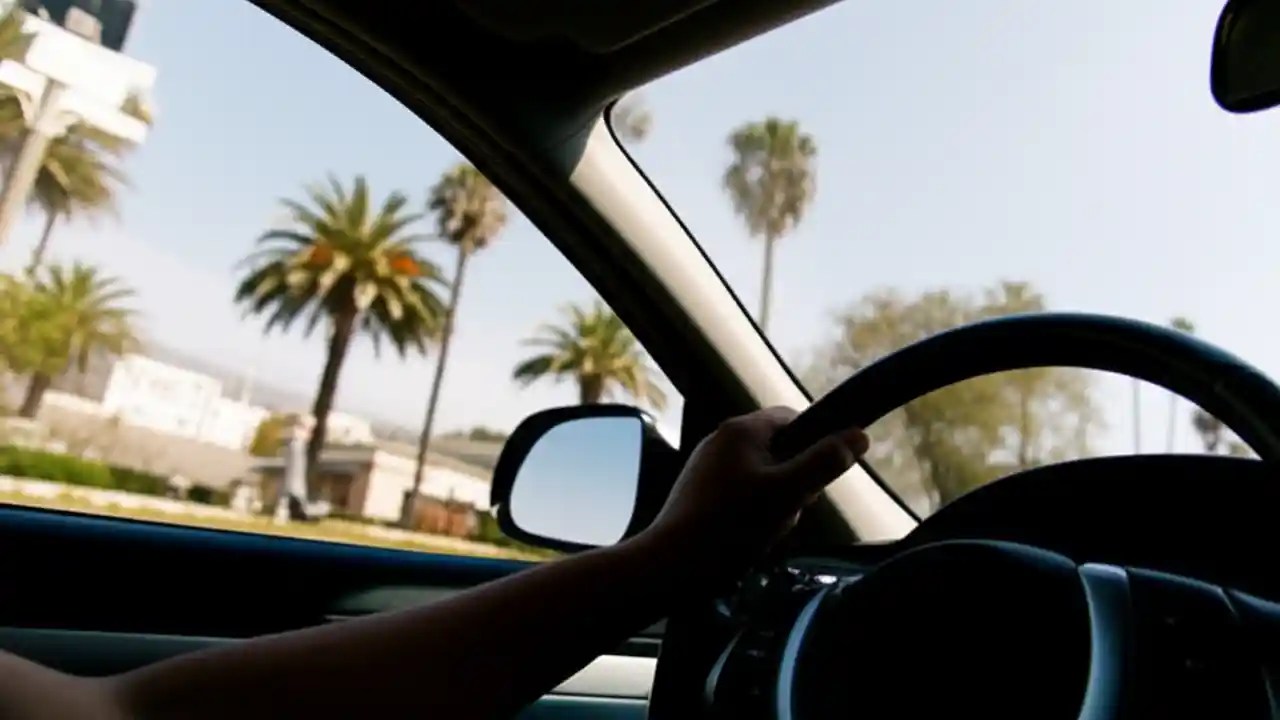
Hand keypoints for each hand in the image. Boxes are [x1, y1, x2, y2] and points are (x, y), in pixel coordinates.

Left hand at [638, 406, 867, 585]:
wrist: (671, 566)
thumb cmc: (731, 526)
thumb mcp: (789, 494)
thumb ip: (824, 463)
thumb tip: (859, 436)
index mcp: (741, 429)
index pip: (794, 419)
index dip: (815, 445)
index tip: (818, 479)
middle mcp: (720, 440)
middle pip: (780, 450)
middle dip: (794, 482)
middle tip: (789, 511)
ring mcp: (706, 466)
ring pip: (762, 477)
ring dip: (775, 503)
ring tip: (764, 530)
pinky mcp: (698, 492)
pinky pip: (740, 495)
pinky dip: (752, 514)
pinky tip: (746, 539)